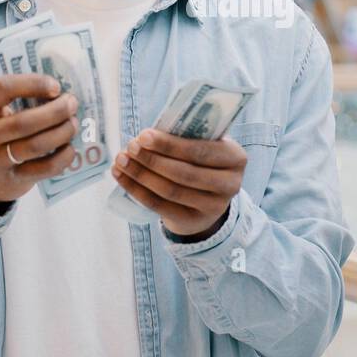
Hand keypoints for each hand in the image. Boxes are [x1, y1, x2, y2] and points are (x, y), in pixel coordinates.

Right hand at [0, 74, 78, 213]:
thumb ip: (14, 100)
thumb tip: (60, 94)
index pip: (2, 89)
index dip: (32, 83)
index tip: (56, 86)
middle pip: (24, 122)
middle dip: (55, 111)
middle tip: (72, 104)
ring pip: (36, 146)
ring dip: (62, 133)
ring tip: (73, 124)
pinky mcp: (14, 179)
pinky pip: (45, 168)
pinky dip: (63, 157)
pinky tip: (69, 148)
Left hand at [112, 128, 246, 237]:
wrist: (208, 198)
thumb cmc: (201, 160)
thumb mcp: (204, 144)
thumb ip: (186, 137)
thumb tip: (146, 136)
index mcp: (235, 157)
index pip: (200, 151)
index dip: (170, 145)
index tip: (143, 135)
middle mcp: (230, 184)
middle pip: (184, 173)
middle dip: (153, 159)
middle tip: (130, 147)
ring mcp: (213, 207)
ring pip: (170, 191)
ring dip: (141, 174)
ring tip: (121, 160)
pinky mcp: (193, 221)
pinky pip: (159, 206)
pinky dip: (136, 190)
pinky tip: (121, 176)